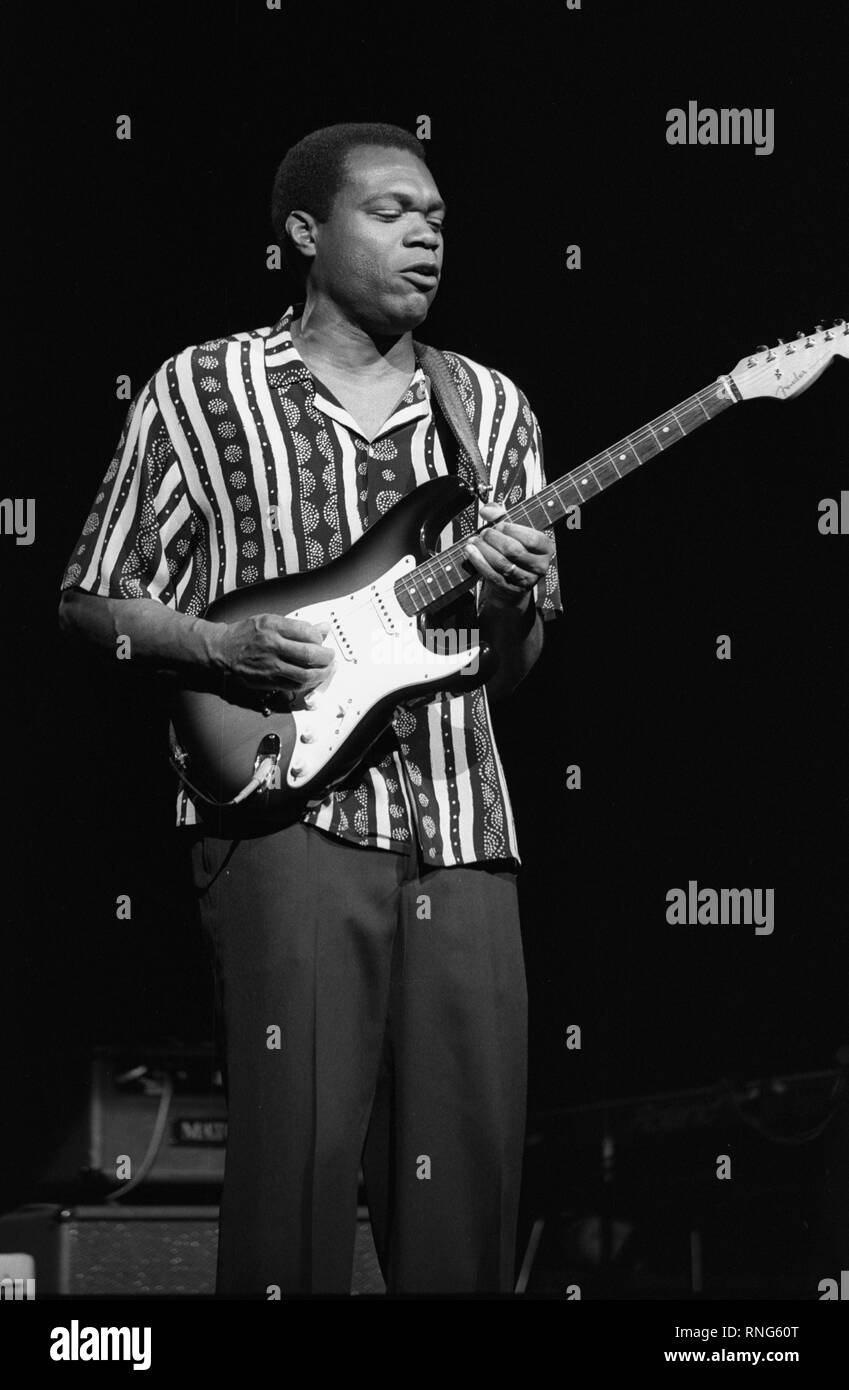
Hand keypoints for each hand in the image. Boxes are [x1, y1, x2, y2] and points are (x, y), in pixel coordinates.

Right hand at [213, 613, 333, 694]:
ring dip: (321, 674)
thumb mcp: (270, 621)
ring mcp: (270, 666)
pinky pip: (294, 686)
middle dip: (326, 657)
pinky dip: (307, 683)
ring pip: (304, 674)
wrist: (223, 650)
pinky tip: (312, 678)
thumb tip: (323, 628)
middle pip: (309, 654)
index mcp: (273, 627)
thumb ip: (297, 626)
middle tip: (330, 657)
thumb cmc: (246, 634)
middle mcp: (272, 646)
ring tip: (326, 670)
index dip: (320, 638)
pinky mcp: (268, 681)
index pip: (307, 632)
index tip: (321, 640)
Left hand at [464, 502, 553, 606]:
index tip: (498, 525)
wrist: (512, 583)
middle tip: (484, 533)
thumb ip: (501, 516)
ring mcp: (526, 580)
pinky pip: (492, 574)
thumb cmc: (514, 552)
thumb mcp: (513, 532)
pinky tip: (470, 553)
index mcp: (546, 549)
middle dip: (494, 539)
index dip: (511, 530)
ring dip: (484, 550)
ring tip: (473, 541)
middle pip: (514, 551)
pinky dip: (479, 562)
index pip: (531, 539)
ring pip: (502, 563)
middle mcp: (540, 566)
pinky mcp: (510, 589)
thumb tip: (487, 510)